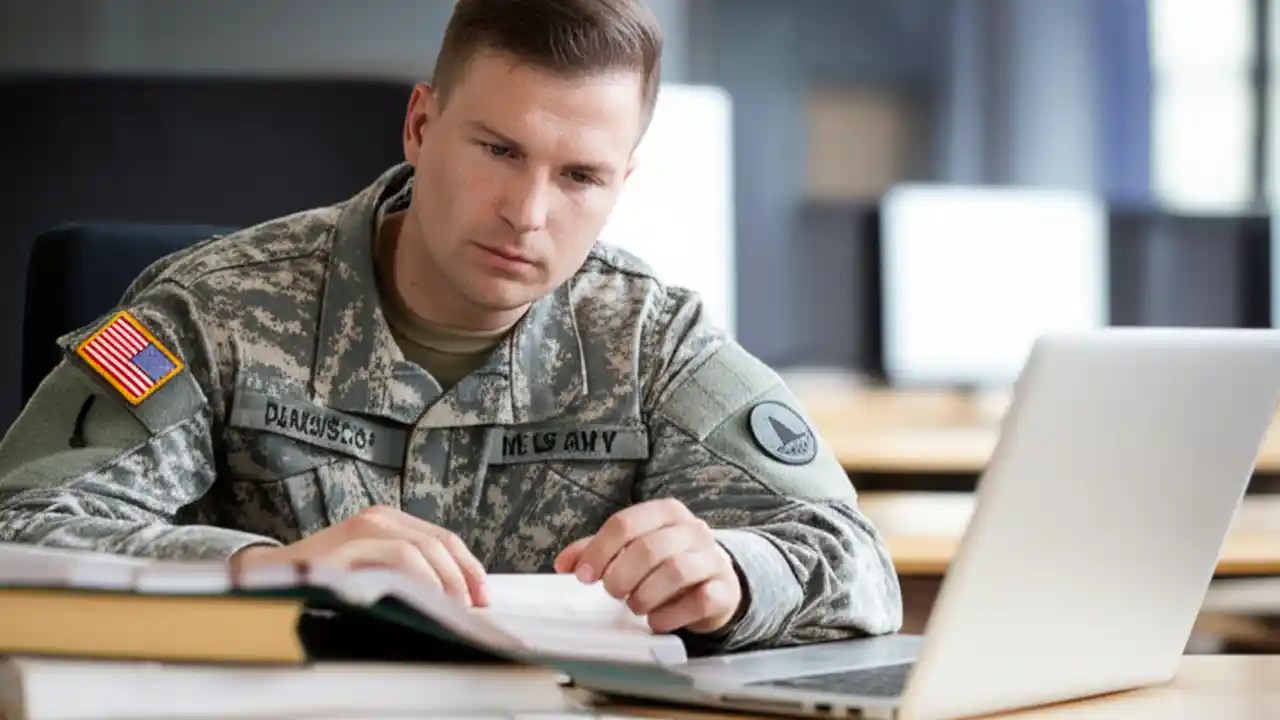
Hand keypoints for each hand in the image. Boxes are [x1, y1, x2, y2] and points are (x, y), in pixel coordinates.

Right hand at [230, 505, 488, 606]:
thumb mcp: (372, 567)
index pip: (444, 538)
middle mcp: (376, 519)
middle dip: (460, 579)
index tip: (483, 598)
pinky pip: (389, 562)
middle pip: (437, 543)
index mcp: (388, 520)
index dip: (469, 568)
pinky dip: (413, 584)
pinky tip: (418, 604)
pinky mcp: (341, 552)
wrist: (266, 578)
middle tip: (467, 611)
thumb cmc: (325, 578)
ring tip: (445, 611)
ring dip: (439, 584)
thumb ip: (408, 573)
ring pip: (416, 551)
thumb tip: (458, 599)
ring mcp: (357, 532)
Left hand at [554, 498, 742, 633]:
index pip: (625, 523)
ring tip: (635, 606)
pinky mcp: (725, 589)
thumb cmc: (666, 563)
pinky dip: (671, 615)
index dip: (599, 551)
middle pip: (649, 548)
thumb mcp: (634, 548)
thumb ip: (599, 551)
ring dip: (645, 595)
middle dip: (621, 576)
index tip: (584, 576)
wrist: (716, 582)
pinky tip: (657, 620)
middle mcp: (692, 529)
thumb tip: (564, 564)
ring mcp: (712, 558)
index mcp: (665, 512)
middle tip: (613, 592)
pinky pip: (698, 600)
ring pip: (675, 571)